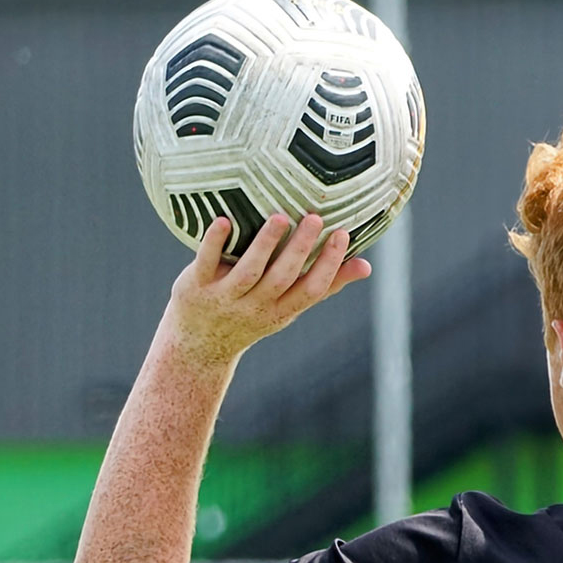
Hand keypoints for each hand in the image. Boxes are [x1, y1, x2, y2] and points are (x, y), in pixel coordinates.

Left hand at [163, 213, 371, 366]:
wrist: (197, 345)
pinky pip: (206, 263)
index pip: (312, 290)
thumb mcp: (288, 308)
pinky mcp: (196, 286)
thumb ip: (325, 285)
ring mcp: (226, 298)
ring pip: (249, 272)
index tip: (343, 234)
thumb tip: (366, 266)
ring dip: (265, 245)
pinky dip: (214, 243)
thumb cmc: (252, 315)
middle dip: (301, 250)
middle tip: (316, 217)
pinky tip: (223, 220)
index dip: (329, 264)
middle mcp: (256, 306)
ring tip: (280, 218)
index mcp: (282, 310)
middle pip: (282, 278)